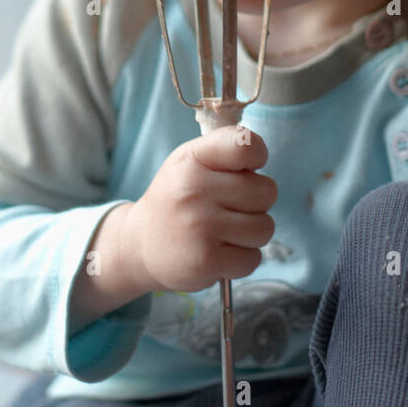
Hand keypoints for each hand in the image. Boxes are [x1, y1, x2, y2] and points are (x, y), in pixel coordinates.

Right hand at [123, 126, 276, 293]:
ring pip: (265, 228)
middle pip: (267, 191)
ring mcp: (200, 226)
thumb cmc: (178, 197)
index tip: (246, 168)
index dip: (258, 155)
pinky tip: (220, 252)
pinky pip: (253, 259)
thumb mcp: (189, 161)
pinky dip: (242, 259)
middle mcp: (195, 189)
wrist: (140, 245)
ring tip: (225, 231)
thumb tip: (261, 152)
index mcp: (193, 159)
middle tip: (230, 207)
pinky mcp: (206, 260)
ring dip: (252, 233)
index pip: (245, 145)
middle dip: (256, 202)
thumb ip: (225, 150)